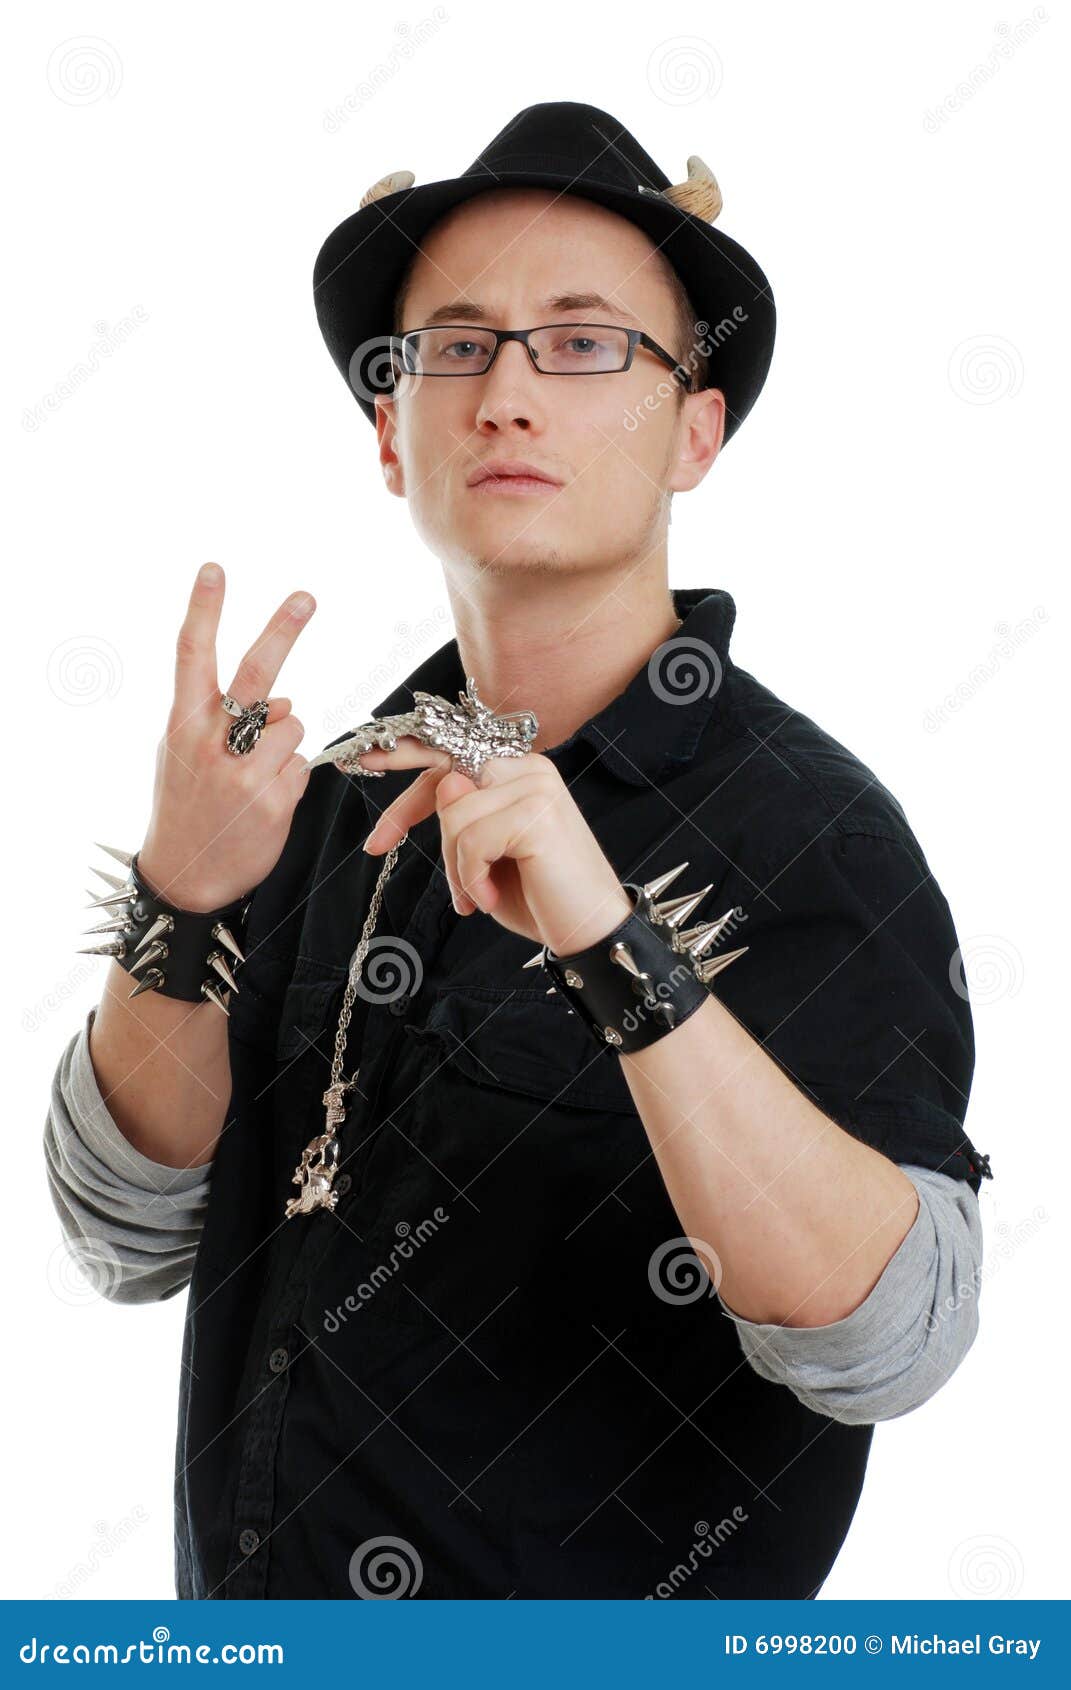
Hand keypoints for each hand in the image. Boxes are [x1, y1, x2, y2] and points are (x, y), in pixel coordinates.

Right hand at [137, 563, 315, 911]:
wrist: (185, 876)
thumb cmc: (187, 807)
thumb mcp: (186, 756)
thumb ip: (224, 720)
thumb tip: (283, 699)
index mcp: (182, 725)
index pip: (191, 655)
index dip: (203, 610)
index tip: (214, 570)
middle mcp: (210, 744)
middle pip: (256, 674)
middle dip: (283, 629)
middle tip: (307, 596)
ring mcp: (243, 773)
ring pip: (291, 724)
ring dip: (283, 744)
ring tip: (254, 778)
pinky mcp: (273, 801)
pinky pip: (300, 765)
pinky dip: (289, 777)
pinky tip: (264, 802)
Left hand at [358, 739, 632, 953]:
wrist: (589, 933)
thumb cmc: (540, 896)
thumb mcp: (486, 854)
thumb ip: (462, 816)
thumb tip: (443, 784)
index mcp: (518, 772)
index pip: (451, 755)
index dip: (404, 759)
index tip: (362, 764)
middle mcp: (529, 768)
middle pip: (445, 775)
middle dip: (409, 812)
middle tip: (388, 849)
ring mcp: (534, 787)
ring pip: (454, 815)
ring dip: (457, 867)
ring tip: (479, 896)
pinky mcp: (535, 813)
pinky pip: (471, 840)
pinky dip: (471, 877)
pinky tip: (491, 898)